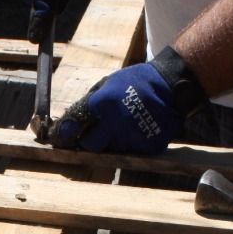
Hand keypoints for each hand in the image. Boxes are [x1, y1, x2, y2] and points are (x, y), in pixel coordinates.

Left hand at [51, 48, 209, 154]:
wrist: (171, 86)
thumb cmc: (136, 82)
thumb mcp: (107, 84)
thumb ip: (87, 105)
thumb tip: (68, 124)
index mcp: (101, 104)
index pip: (73, 128)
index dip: (64, 135)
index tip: (61, 139)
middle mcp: (114, 124)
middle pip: (90, 146)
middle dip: (89, 141)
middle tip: (96, 132)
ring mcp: (131, 137)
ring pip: (111, 150)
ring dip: (112, 141)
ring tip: (124, 124)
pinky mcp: (146, 147)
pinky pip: (130, 151)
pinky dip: (130, 143)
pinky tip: (136, 128)